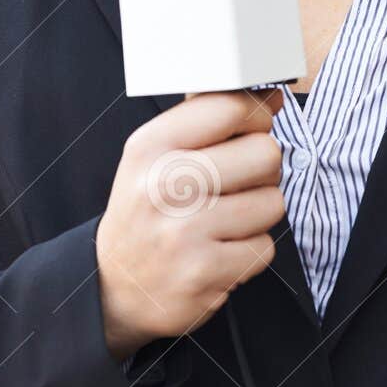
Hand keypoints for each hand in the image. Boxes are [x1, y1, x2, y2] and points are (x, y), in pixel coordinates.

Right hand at [95, 88, 284, 360]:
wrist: (113, 288)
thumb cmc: (146, 213)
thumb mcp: (154, 156)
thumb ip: (206, 120)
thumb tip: (270, 99)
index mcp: (150, 146)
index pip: (231, 107)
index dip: (255, 117)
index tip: (249, 130)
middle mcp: (164, 184)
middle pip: (265, 153)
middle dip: (262, 170)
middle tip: (237, 184)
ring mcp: (185, 231)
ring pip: (272, 202)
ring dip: (258, 213)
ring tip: (226, 220)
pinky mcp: (205, 272)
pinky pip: (265, 247)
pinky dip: (250, 251)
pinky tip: (221, 250)